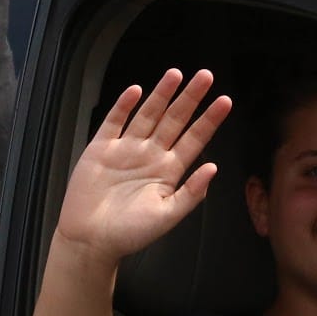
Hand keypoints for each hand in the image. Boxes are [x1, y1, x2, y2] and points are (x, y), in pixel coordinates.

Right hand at [53, 69, 232, 265]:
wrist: (91, 240)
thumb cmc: (129, 234)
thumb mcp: (167, 216)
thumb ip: (191, 193)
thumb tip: (213, 169)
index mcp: (169, 171)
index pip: (194, 139)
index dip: (209, 120)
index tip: (225, 102)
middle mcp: (150, 155)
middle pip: (174, 120)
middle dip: (190, 98)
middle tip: (206, 76)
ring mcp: (126, 150)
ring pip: (148, 115)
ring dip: (162, 95)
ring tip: (176, 75)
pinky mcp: (101, 149)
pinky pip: (115, 122)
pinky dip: (124, 106)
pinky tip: (135, 91)